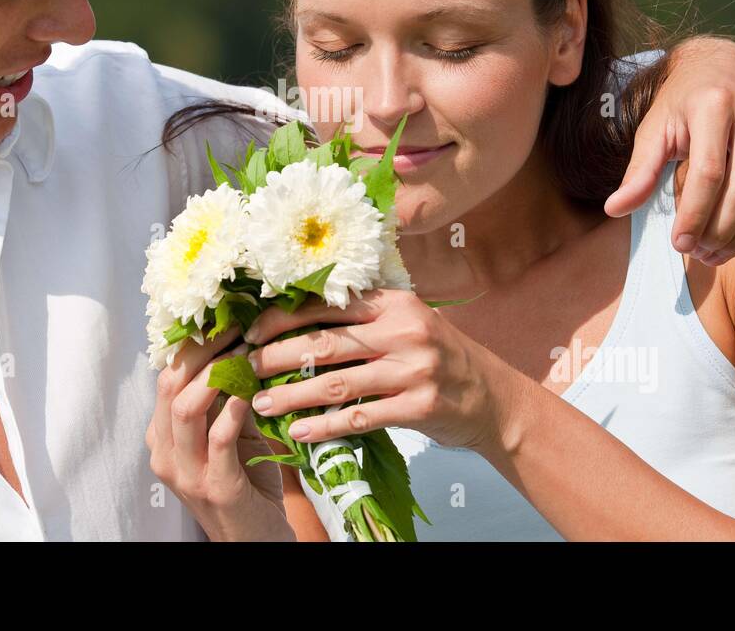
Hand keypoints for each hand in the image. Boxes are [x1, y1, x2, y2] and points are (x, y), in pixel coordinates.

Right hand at [146, 327, 294, 540]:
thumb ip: (226, 399)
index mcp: (162, 438)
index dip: (191, 346)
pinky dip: (233, 407)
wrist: (255, 540)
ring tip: (242, 352)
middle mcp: (164, 454)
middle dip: (201, 351)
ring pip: (185, 408)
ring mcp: (185, 472)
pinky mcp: (215, 487)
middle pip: (169, 386)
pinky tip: (249, 389)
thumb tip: (240, 346)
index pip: (165, 379)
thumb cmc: (246, 484)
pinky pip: (219, 437)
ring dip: (216, 374)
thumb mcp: (232, 435)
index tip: (220, 320)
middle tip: (231, 327)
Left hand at [243, 290, 519, 455]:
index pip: (326, 303)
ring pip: (336, 382)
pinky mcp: (419, 406)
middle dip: (277, 356)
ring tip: (260, 405)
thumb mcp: (406, 322)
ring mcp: (413, 369)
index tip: (250, 333)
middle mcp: (404, 330)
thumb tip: (292, 320)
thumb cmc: (436, 356)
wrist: (490, 397)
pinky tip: (298, 432)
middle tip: (244, 369)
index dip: (282, 318)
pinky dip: (324, 426)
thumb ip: (362, 316)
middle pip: (325, 342)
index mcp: (394, 301)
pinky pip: (359, 416)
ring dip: (291, 396)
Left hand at [604, 37, 734, 264]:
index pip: (708, 173)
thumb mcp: (656, 126)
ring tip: (717, 251)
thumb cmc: (683, 101)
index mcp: (714, 104)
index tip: (679, 243)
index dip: (694, 214)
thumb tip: (614, 209)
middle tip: (698, 252)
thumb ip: (639, 169)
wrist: (728, 63)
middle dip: (719, 231)